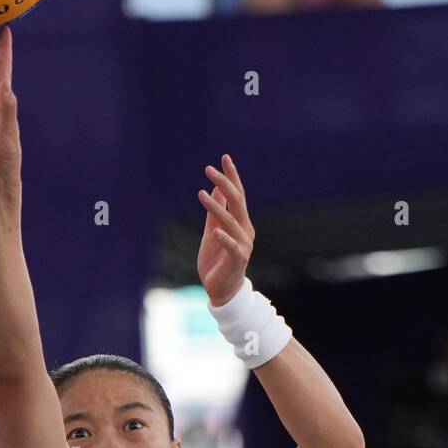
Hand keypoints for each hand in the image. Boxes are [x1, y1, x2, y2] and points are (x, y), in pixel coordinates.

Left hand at [196, 154, 254, 305]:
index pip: (238, 194)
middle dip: (225, 184)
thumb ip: (215, 212)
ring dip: (217, 207)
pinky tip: (215, 232)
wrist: (221, 290)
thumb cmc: (217, 260)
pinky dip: (224, 238)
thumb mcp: (212, 231)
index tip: (224, 157)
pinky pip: (232, 246)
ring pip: (231, 221)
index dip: (232, 176)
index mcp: (241, 222)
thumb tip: (216, 188)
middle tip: (210, 169)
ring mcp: (243, 245)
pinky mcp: (237, 260)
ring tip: (202, 194)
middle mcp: (246, 230)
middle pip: (238, 202)